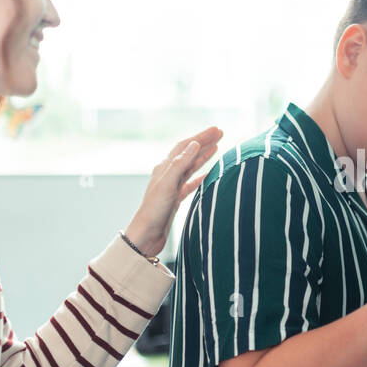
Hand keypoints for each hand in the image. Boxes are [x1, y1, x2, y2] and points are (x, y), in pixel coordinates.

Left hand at [124, 126, 223, 256]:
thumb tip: (194, 143)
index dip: (201, 136)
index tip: (217, 130)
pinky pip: (191, 183)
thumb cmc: (154, 211)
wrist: (146, 236)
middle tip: (220, 134)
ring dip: (203, 156)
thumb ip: (180, 164)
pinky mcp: (175, 198)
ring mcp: (172, 186)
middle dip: (204, 142)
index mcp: (165, 168)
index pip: (185, 146)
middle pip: (189, 153)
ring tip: (217, 147)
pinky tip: (209, 175)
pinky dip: (201, 176)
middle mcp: (168, 174)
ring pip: (190, 166)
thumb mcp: (168, 185)